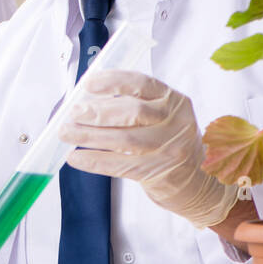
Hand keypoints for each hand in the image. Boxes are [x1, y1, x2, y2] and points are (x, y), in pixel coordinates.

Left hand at [59, 70, 237, 228]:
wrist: (196, 182)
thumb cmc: (168, 142)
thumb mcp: (161, 117)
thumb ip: (131, 105)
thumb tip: (85, 100)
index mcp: (174, 101)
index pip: (143, 83)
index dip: (114, 82)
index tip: (89, 83)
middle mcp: (176, 122)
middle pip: (134, 112)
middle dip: (99, 112)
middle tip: (73, 113)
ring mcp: (169, 149)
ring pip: (125, 140)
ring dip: (90, 136)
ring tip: (66, 132)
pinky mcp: (158, 173)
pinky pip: (120, 166)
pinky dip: (94, 161)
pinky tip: (75, 157)